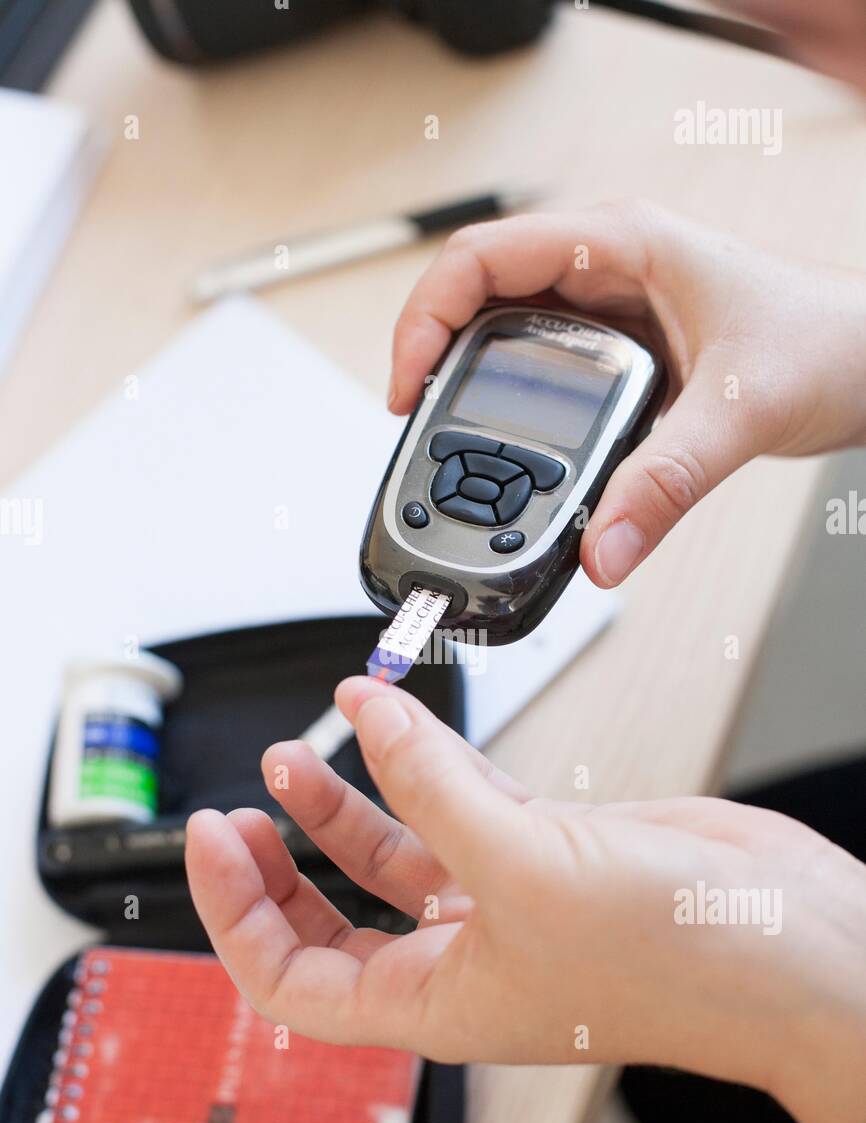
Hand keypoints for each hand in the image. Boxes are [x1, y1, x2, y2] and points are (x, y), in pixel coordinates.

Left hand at [185, 677, 865, 1122]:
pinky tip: (391, 724)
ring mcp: (503, 901)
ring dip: (337, 807)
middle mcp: (460, 957)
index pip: (291, 978)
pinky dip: (420, 765)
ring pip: (391, 855)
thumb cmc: (680, 962)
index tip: (210, 843)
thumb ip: (435, 789)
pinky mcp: (547, 849)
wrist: (793, 947)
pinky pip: (456, 806)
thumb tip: (368, 721)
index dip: (235, 913)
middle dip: (277, 865)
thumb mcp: (527, 868)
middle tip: (236, 812)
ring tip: (294, 753)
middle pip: (331, 920)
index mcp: (436, 1000)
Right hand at [387, 201, 865, 586]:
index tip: (410, 387)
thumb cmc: (830, 341)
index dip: (425, 319)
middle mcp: (606, 269)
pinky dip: (513, 411)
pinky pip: (542, 372)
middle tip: (421, 429)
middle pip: (478, 297)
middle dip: (435, 358)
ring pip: (505, 335)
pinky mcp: (623, 353)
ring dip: (471, 385)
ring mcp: (611, 310)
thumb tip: (599, 551)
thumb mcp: (740, 413)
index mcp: (622, 244)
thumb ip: (664, 487)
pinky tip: (510, 453)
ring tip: (450, 445)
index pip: (483, 258)